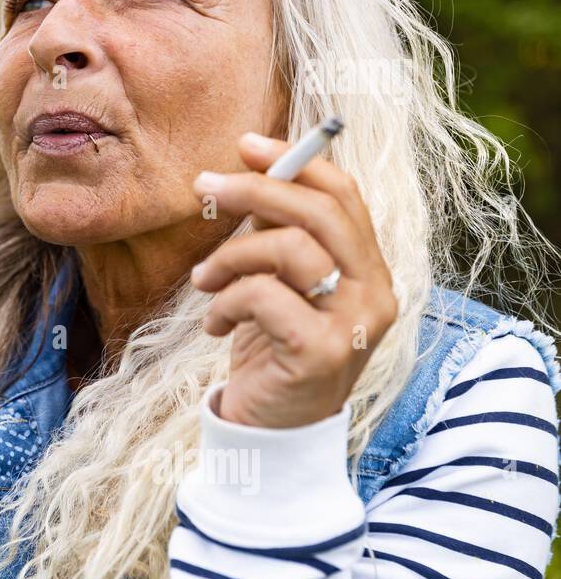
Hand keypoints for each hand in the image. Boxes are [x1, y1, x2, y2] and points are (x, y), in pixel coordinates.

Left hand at [189, 131, 397, 428]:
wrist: (269, 433)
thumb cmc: (269, 350)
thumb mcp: (275, 283)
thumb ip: (275, 233)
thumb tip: (250, 169)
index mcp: (370, 269)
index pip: (344, 196)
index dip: (297, 161)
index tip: (246, 145)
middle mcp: (375, 294)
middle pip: (321, 213)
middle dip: (255, 190)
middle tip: (203, 188)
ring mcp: (353, 325)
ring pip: (290, 249)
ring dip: (231, 256)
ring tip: (203, 281)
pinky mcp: (319, 353)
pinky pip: (263, 297)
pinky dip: (225, 302)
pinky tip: (215, 325)